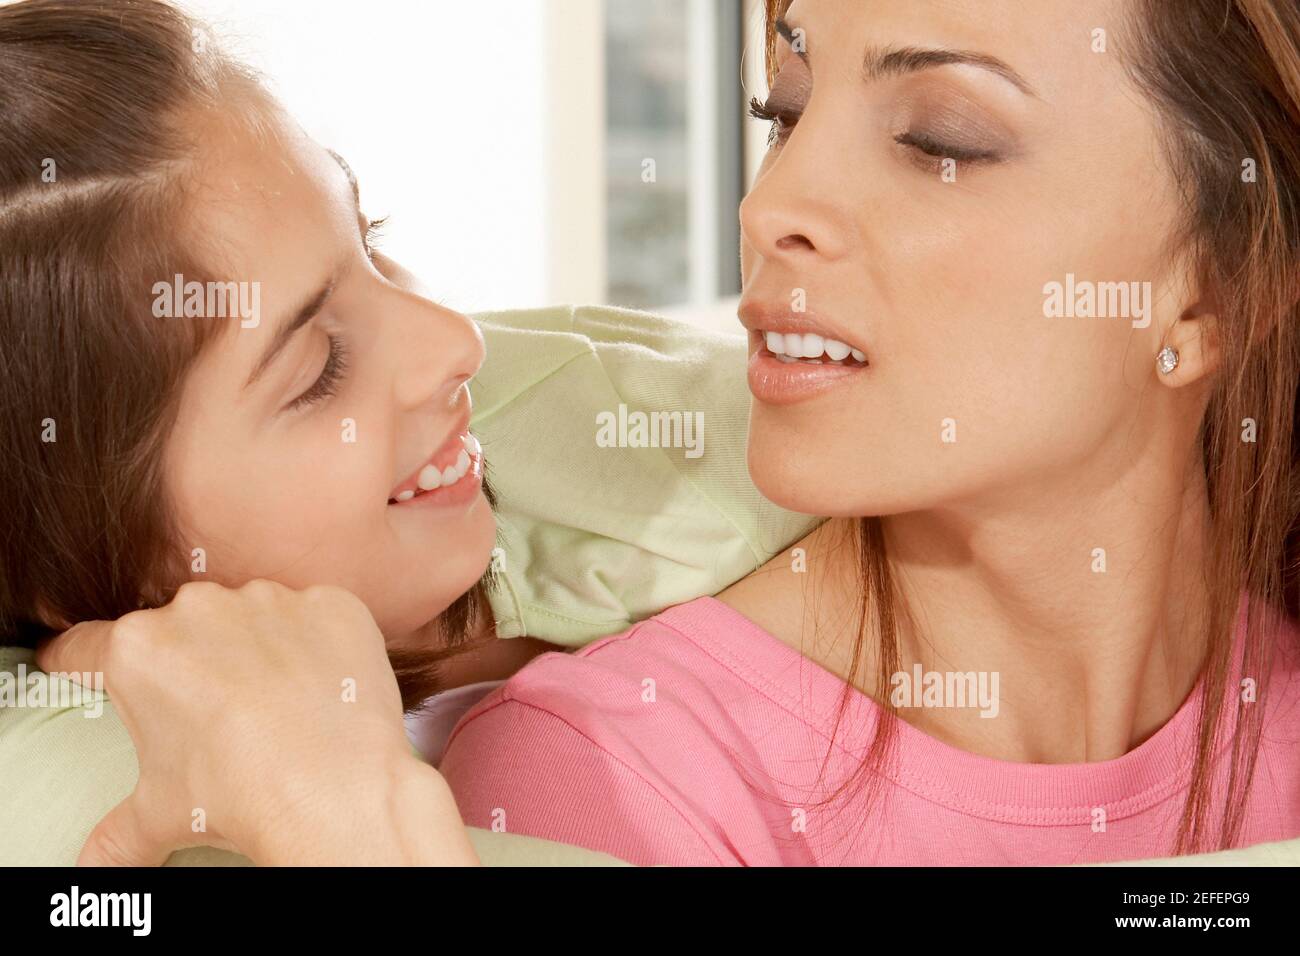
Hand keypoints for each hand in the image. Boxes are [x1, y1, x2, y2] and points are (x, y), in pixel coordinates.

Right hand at [37, 580, 477, 865]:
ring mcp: (271, 599)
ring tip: (276, 704)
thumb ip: (115, 834)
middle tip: (212, 712)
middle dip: (189, 661)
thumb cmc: (240, 795)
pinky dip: (317, 644)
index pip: (85, 647)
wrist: (337, 786)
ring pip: (251, 616)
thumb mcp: (158, 817)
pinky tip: (321, 686)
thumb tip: (93, 867)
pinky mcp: (331, 603)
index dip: (79, 663)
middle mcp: (200, 608)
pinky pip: (316, 617)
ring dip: (257, 647)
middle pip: (180, 628)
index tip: (78, 670)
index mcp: (140, 649)